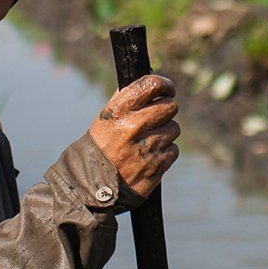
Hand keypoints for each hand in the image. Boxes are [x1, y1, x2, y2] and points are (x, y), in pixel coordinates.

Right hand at [88, 74, 179, 198]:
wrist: (93, 184)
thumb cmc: (100, 147)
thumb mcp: (105, 119)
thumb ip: (126, 100)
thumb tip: (149, 84)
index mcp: (120, 110)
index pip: (153, 84)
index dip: (164, 84)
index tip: (166, 89)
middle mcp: (135, 125)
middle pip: (170, 106)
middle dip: (165, 111)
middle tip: (156, 118)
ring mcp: (149, 145)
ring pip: (174, 128)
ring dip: (164, 133)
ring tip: (147, 142)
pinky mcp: (159, 164)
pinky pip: (173, 149)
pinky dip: (164, 153)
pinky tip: (148, 156)